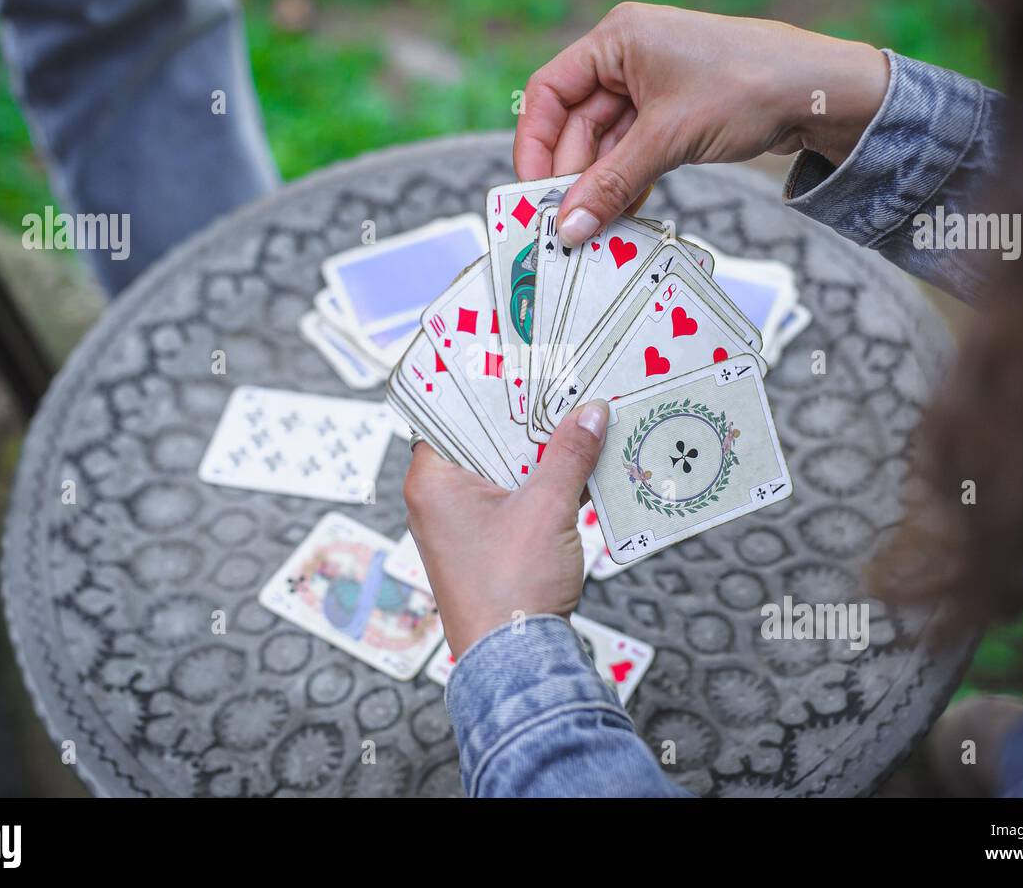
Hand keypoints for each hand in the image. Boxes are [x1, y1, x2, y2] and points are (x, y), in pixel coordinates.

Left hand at [403, 400, 609, 655]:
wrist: (516, 660)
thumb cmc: (510, 590)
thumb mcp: (547, 508)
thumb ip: (569, 454)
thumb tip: (590, 412)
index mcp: (432, 480)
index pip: (452, 412)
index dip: (488, 385)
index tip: (521, 362)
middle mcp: (437, 498)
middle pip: (482, 437)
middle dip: (525, 416)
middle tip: (562, 384)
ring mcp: (460, 522)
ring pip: (501, 467)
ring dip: (539, 451)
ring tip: (578, 419)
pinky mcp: (485, 543)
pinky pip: (513, 496)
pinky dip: (541, 482)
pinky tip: (578, 468)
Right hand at [514, 2, 889, 245]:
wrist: (820, 92)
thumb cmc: (748, 86)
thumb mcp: (669, 139)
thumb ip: (612, 183)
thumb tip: (569, 226)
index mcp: (618, 39)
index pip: (551, 91)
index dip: (536, 143)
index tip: (532, 190)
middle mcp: (628, 58)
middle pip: (576, 124)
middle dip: (572, 175)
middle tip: (565, 223)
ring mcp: (652, 87)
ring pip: (606, 144)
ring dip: (599, 186)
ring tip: (592, 229)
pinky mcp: (673, 115)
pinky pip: (634, 153)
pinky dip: (625, 183)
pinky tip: (620, 215)